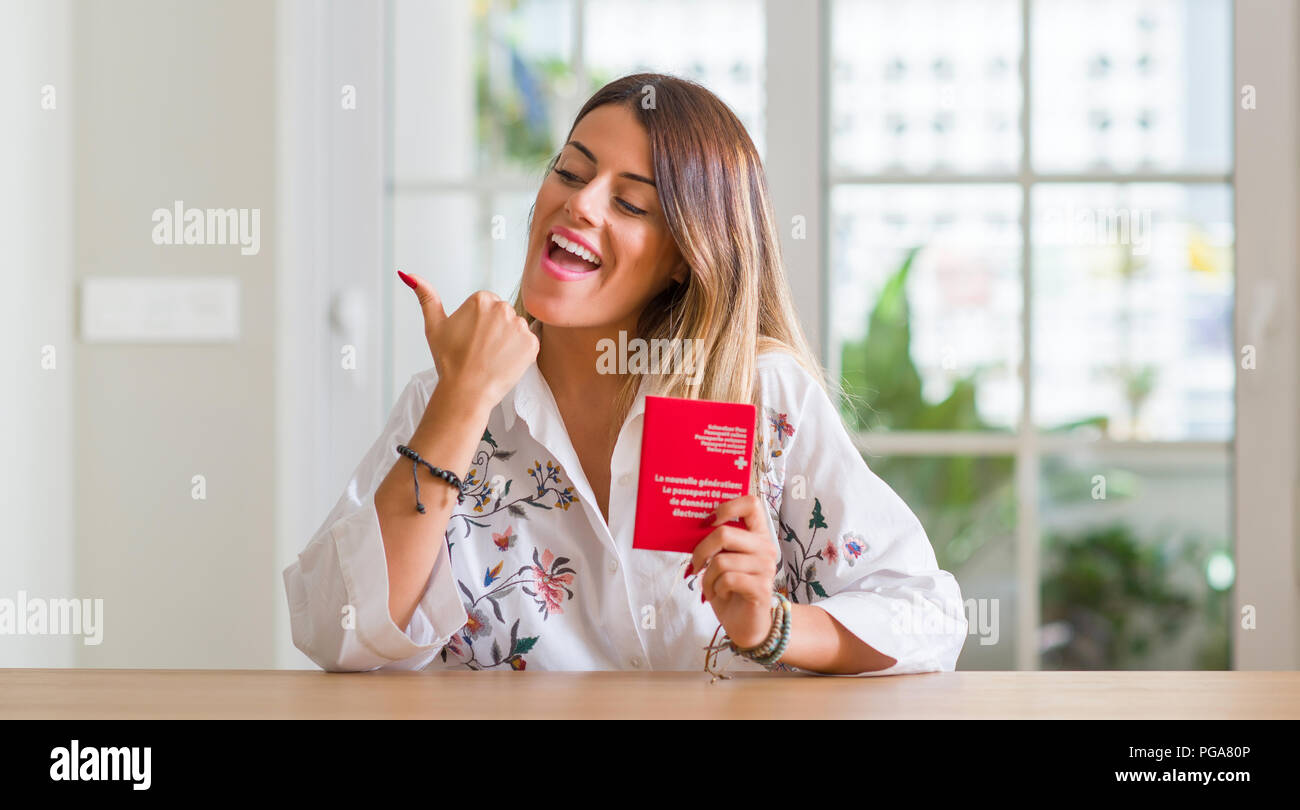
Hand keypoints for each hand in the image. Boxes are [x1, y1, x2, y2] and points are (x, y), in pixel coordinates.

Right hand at [398, 270, 539, 409]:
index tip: (471, 339)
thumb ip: (426, 296)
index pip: (488, 307)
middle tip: (480, 350)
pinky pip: (528, 346)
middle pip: (503, 316)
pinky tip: (504, 363)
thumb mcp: (434, 325)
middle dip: (495, 331)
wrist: (466, 391)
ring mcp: (520, 326)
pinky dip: (520, 355)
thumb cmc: (449, 360)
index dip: (479, 326)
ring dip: (508, 342)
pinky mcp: (532, 344)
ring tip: (491, 358)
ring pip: (516, 331)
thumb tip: (409, 275)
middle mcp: (503, 307)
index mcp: (482, 299)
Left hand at [691, 495, 781, 649]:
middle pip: (725, 533)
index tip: (709, 522)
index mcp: (757, 535)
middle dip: (702, 550)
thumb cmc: (730, 588)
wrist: (744, 623)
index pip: (751, 504)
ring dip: (708, 576)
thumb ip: (717, 541)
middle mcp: (766, 547)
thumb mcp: (721, 559)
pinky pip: (727, 580)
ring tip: (712, 586)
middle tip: (696, 563)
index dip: (727, 507)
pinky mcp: (762, 588)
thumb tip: (694, 526)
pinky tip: (721, 594)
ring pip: (721, 561)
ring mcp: (766, 568)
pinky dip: (716, 588)